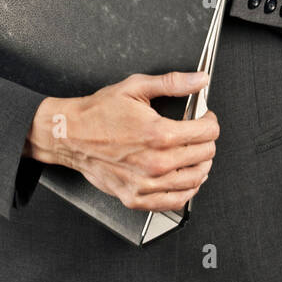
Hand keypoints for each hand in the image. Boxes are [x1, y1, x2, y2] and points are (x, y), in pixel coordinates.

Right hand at [24, 71, 219, 211]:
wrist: (70, 135)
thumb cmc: (99, 112)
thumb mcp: (135, 87)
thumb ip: (172, 83)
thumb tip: (200, 79)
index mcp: (159, 134)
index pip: (207, 132)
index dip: (210, 121)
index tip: (205, 118)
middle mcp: (156, 163)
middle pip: (205, 155)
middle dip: (207, 141)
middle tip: (199, 133)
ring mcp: (146, 184)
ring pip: (195, 180)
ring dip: (201, 165)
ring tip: (195, 154)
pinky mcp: (136, 198)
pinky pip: (175, 201)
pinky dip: (187, 190)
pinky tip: (185, 179)